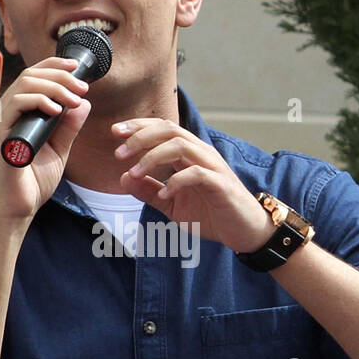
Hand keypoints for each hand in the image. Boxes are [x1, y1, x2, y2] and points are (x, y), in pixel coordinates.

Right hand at [0, 57, 90, 222]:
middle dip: (61, 76)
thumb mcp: (59, 149)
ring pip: (25, 84)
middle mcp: (6, 112)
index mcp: (18, 112)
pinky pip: (17, 103)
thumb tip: (83, 102)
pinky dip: (39, 100)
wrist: (18, 208)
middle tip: (82, 87)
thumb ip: (69, 126)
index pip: (33, 76)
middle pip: (31, 74)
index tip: (77, 68)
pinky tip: (56, 110)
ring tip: (74, 99)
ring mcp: (0, 120)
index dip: (54, 66)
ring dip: (54, 87)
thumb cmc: (32, 181)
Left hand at [112, 118, 275, 252]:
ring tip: (135, 173)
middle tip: (118, 153)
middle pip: (169, 129)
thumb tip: (124, 178)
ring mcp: (212, 167)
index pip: (162, 128)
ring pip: (180, 146)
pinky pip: (196, 174)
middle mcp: (200, 154)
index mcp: (189, 154)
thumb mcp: (172, 204)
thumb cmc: (211, 214)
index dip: (138, 126)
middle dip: (140, 136)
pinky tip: (163, 194)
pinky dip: (176, 181)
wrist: (244, 232)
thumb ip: (149, 191)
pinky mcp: (221, 184)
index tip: (114, 133)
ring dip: (152, 157)